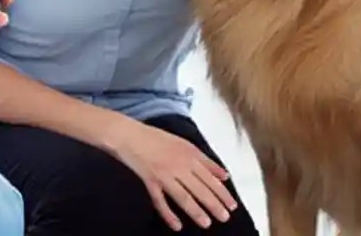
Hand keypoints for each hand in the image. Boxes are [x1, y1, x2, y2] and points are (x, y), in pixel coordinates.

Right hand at [107, 120, 237, 230]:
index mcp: (189, 154)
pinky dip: (168, 214)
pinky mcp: (150, 181)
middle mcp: (179, 165)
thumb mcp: (184, 144)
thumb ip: (205, 160)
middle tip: (225, 217)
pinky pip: (160, 201)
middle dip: (214, 204)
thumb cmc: (155, 137)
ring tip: (207, 223)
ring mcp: (164, 174)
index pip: (210, 177)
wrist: (128, 134)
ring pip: (183, 196)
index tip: (232, 205)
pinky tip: (177, 226)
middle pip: (200, 188)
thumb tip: (224, 175)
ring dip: (196, 211)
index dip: (222, 192)